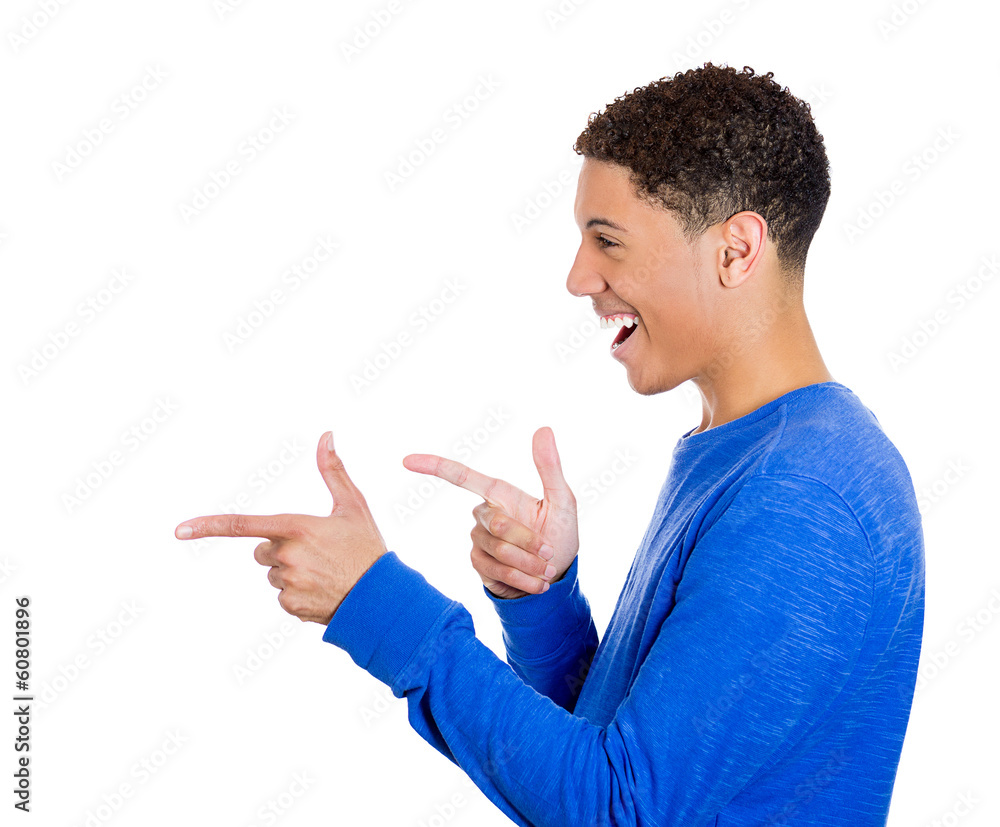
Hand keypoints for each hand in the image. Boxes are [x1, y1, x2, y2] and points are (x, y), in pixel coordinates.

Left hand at [173, 432, 386, 623]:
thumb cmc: (366, 546)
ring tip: (323, 573)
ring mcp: (287, 583)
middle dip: (280, 549)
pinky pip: (281, 595)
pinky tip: (321, 589)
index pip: (243, 525)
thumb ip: (333, 470)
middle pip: (262, 550)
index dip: (209, 526)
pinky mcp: (290, 605)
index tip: (180, 530)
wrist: (381, 597)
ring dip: (290, 572)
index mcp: (297, 527)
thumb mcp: (352, 505)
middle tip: (316, 552)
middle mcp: (288, 555)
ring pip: (272, 573)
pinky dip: (297, 593)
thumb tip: (326, 436)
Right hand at [403, 426, 578, 598]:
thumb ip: (550, 467)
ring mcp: (479, 541)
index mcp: (499, 494)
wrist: (555, 574)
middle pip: (498, 526)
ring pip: (499, 551)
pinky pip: (496, 571)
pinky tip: (536, 582)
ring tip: (545, 569)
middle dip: (528, 542)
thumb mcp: (562, 500)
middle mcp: (484, 515)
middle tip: (548, 552)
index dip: (434, 467)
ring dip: (528, 564)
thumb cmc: (560, 534)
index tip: (406, 461)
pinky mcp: (479, 564)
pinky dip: (522, 579)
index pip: (461, 477)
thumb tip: (544, 428)